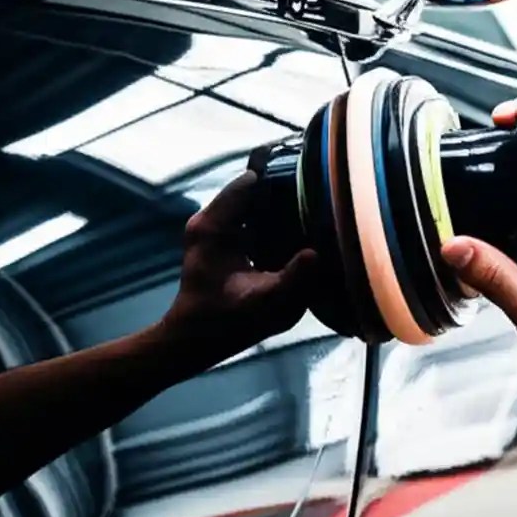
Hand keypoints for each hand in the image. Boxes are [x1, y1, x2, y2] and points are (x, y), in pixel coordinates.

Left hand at [160, 171, 316, 366]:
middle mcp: (210, 221)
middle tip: (321, 196)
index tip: (314, 179)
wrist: (195, 339)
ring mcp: (214, 229)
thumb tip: (315, 254)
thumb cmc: (224, 322)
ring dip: (279, 207)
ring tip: (315, 210)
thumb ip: (290, 280)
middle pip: (253, 190)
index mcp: (213, 227)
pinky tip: (297, 232)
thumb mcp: (263, 304)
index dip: (281, 177)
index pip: (249, 182)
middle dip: (284, 190)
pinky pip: (251, 220)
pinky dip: (271, 222)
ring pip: (252, 204)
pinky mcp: (223, 241)